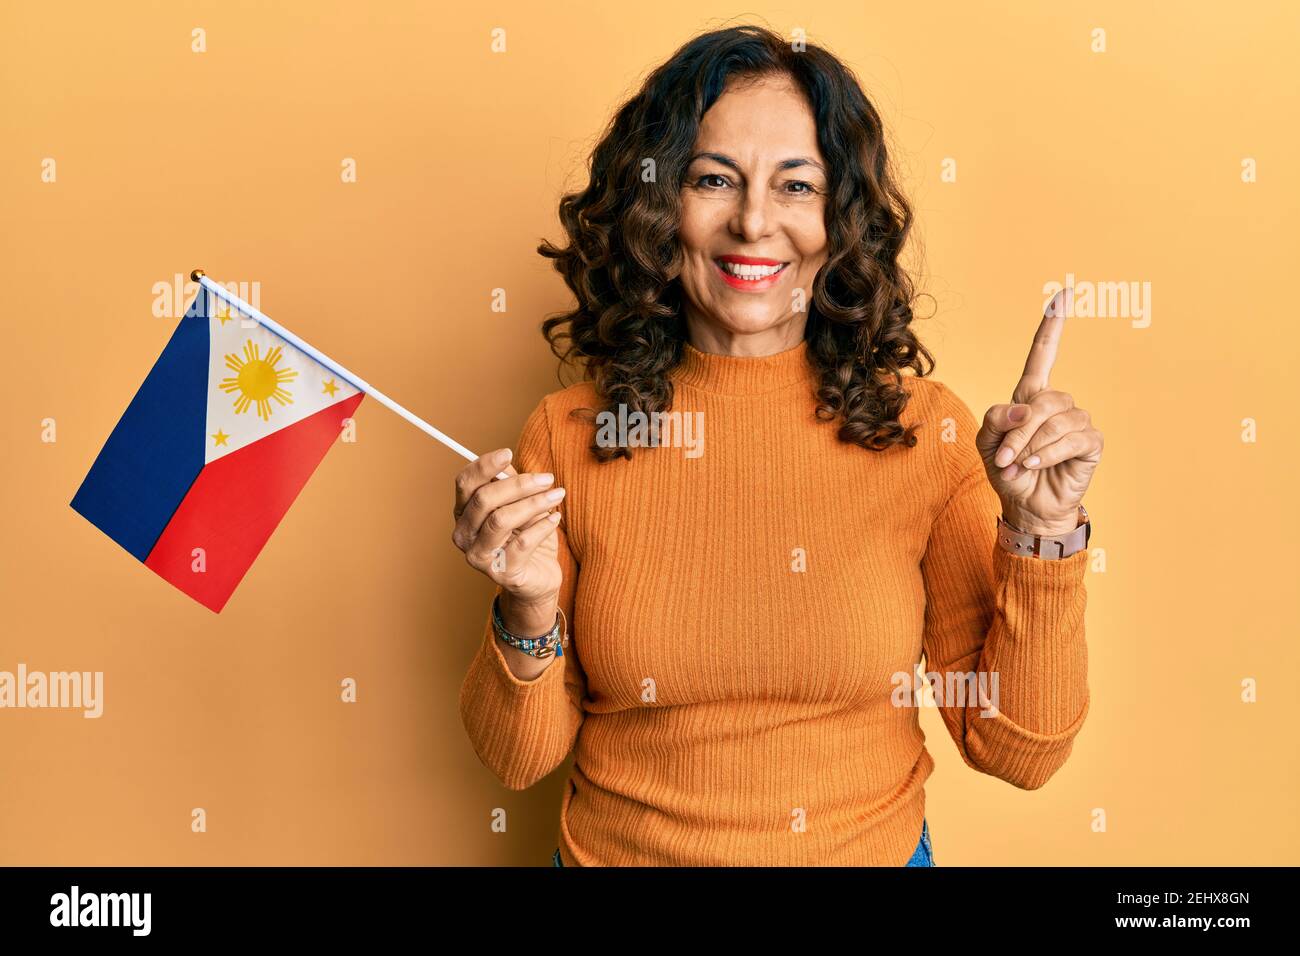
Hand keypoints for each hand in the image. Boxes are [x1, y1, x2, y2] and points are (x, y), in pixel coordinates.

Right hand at [451, 447, 565, 628]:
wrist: (538, 578)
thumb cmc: (526, 535)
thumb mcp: (519, 504)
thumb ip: (510, 484)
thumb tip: (507, 462)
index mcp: (464, 513)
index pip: (465, 483)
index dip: (484, 465)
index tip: (508, 452)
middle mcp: (464, 536)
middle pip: (484, 499)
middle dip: (518, 484)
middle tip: (547, 478)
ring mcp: (480, 556)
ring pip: (501, 520)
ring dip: (533, 503)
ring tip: (557, 495)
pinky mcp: (502, 573)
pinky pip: (522, 543)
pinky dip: (542, 526)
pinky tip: (556, 519)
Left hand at [975, 288, 1103, 534]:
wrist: (1026, 505)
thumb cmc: (1007, 471)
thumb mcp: (986, 444)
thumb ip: (995, 420)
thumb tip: (1024, 408)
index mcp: (1030, 396)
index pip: (1042, 354)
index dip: (1053, 325)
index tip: (1065, 294)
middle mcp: (1056, 403)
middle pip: (1040, 401)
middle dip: (1017, 432)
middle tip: (1005, 458)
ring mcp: (1076, 420)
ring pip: (1054, 420)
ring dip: (1030, 446)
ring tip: (1020, 465)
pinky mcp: (1090, 442)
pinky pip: (1071, 438)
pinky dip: (1048, 454)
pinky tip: (1036, 466)